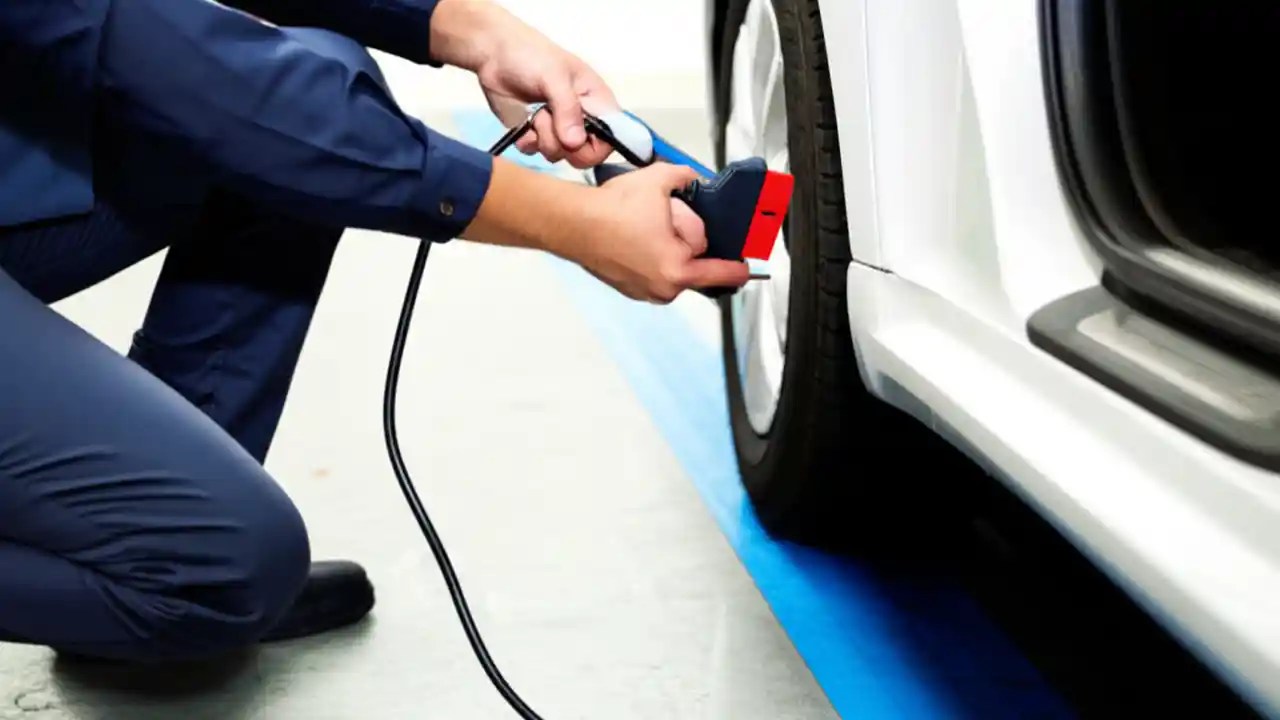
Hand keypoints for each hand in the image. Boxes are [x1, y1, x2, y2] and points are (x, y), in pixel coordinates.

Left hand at [430, 0, 617, 167]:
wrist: (494, 54)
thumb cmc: (531, 56)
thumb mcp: (554, 76)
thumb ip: (567, 109)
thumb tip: (575, 143)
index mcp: (597, 103)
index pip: (612, 139)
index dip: (597, 147)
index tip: (576, 138)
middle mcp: (582, 120)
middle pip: (584, 156)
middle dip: (563, 143)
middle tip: (549, 119)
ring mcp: (558, 130)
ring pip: (558, 156)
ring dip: (543, 137)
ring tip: (535, 111)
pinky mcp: (536, 136)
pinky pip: (535, 153)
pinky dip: (527, 140)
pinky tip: (524, 120)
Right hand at [574, 164, 749, 302]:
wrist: (572, 223)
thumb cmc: (609, 211)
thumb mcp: (659, 181)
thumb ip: (687, 178)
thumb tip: (695, 179)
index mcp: (677, 269)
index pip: (724, 273)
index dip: (740, 266)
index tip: (749, 266)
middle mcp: (663, 288)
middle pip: (696, 265)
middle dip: (690, 243)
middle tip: (671, 221)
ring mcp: (644, 291)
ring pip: (674, 268)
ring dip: (671, 249)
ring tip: (650, 227)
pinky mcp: (629, 288)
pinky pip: (654, 271)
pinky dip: (653, 255)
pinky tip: (638, 235)